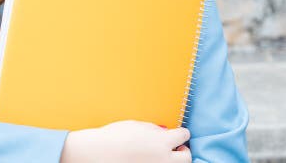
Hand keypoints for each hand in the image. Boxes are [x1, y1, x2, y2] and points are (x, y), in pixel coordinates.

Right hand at [60, 121, 190, 162]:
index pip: (183, 135)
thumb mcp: (136, 125)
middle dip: (183, 151)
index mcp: (162, 141)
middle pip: (186, 156)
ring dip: (175, 160)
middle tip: (178, 149)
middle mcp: (164, 157)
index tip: (180, 133)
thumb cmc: (114, 136)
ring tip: (165, 157)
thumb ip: (154, 129)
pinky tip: (152, 160)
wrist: (99, 153)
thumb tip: (165, 132)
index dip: (181, 133)